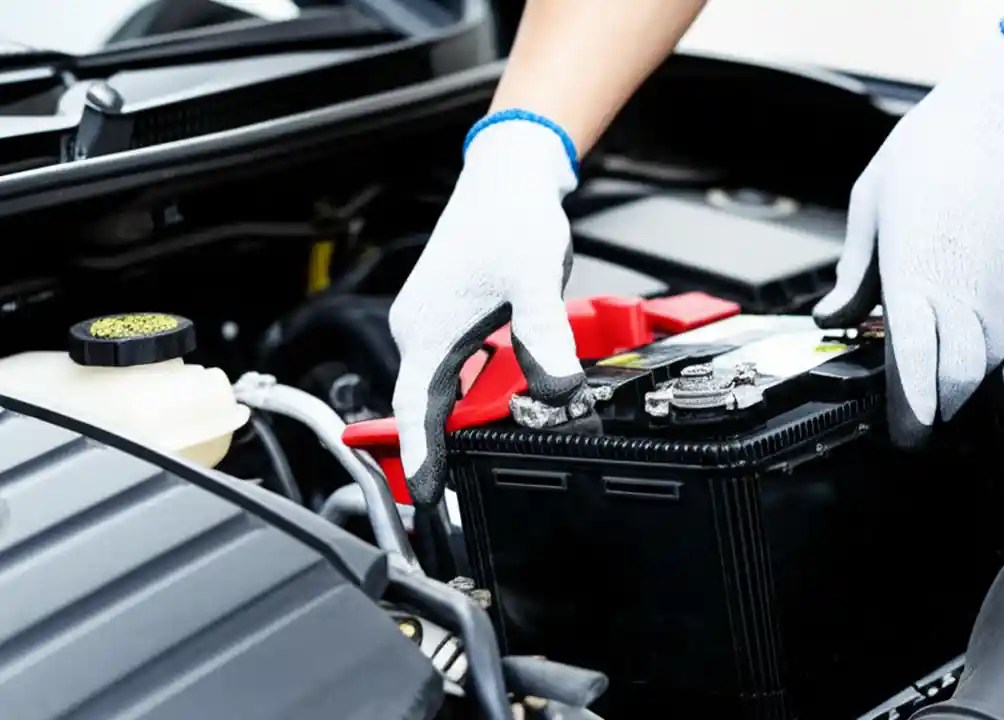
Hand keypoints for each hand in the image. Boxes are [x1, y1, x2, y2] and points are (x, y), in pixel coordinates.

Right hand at [390, 121, 584, 503]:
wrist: (508, 174)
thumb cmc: (511, 216)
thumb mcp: (534, 280)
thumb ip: (543, 336)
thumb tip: (559, 391)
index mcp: (427, 329)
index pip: (416, 409)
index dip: (421, 455)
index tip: (427, 495)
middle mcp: (418, 327)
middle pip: (423, 403)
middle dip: (436, 447)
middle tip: (454, 491)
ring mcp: (429, 319)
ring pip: (436, 385)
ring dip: (451, 420)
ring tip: (468, 458)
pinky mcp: (446, 312)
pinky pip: (448, 366)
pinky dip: (463, 392)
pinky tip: (486, 403)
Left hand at [814, 33, 1003, 445]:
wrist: (1000, 120)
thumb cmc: (929, 155)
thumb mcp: (868, 212)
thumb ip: (853, 275)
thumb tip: (832, 316)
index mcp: (914, 280)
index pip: (912, 365)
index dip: (910, 409)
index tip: (904, 432)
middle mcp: (963, 295)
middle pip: (958, 380)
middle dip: (937, 407)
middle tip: (915, 419)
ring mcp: (1001, 292)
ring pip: (987, 361)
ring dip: (961, 373)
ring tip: (935, 370)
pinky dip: (989, 341)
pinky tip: (967, 323)